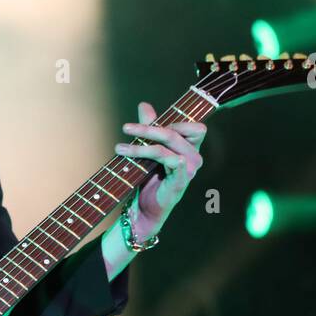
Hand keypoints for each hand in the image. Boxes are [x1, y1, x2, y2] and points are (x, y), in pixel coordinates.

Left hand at [115, 102, 205, 238]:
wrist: (142, 210)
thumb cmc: (148, 179)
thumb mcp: (147, 149)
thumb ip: (149, 127)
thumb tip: (144, 104)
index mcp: (190, 149)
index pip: (196, 127)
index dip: (176, 120)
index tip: (149, 122)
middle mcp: (194, 158)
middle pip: (174, 132)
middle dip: (147, 128)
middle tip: (125, 128)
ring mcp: (190, 170)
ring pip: (166, 146)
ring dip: (140, 144)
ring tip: (119, 148)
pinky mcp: (180, 181)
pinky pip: (168, 160)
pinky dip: (147, 154)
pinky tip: (129, 155)